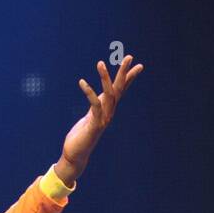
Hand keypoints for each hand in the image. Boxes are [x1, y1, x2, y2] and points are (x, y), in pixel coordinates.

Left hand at [55, 54, 143, 184]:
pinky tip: (82, 82)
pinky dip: (89, 92)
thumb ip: (96, 107)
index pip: (121, 90)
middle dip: (124, 73)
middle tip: (129, 56)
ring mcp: (103, 119)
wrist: (74, 155)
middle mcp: (108, 113)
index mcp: (107, 109)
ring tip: (100, 63)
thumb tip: (100, 98)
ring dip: (105, 78)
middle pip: (119, 89)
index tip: (138, 65)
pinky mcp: (94, 124)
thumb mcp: (90, 117)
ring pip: (108, 94)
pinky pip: (94, 105)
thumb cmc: (80, 137)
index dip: (129, 78)